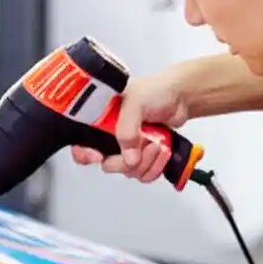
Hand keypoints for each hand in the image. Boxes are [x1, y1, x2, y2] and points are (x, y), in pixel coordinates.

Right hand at [71, 67, 190, 182]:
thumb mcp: (136, 103)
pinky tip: (161, 150)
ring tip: (155, 143)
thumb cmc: (157, 90)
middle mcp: (111, 134)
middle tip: (139, 145)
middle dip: (126, 161)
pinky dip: (155, 166)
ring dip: (146, 162)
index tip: (99, 155)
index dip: (85, 153)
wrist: (182, 97)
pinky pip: (143, 173)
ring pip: (127, 171)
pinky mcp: (143, 155)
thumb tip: (128, 157)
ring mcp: (127, 147)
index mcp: (100, 119)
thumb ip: (127, 129)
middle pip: (107, 163)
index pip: (80, 143)